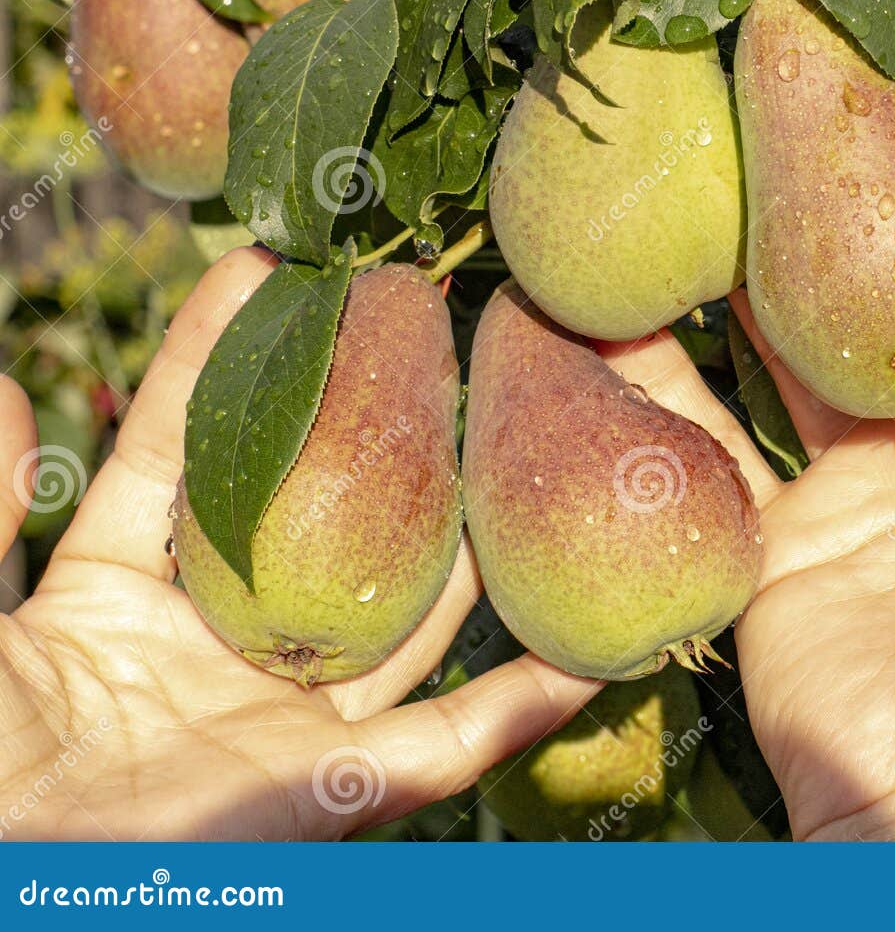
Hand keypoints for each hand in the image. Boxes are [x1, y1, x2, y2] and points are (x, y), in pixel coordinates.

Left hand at [0, 249, 593, 840]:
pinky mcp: (335, 796)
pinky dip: (526, 702)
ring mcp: (285, 721)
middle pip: (323, 523)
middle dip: (379, 436)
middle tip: (433, 339)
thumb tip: (7, 383)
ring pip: (407, 619)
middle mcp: (220, 650)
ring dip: (475, 547)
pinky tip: (589, 649)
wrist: (13, 895)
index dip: (224, 363)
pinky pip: (451, 742)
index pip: (185, 457)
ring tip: (536, 451)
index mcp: (120, 604)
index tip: (272, 271)